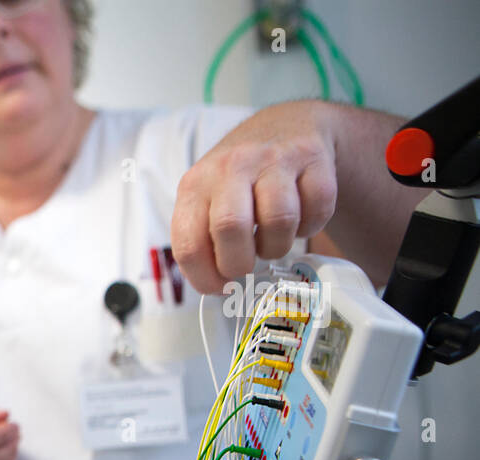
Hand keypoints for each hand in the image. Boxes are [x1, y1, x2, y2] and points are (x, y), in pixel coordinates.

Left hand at [171, 102, 338, 293]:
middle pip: (230, 228)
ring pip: (279, 221)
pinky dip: (310, 226)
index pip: (189, 244)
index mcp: (196, 184)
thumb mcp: (206, 199)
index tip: (218, 286)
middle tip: (245, 266)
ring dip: (276, 246)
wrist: (285, 126)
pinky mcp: (313, 158)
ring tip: (270, 239)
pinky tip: (299, 219)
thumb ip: (201, 238)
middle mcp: (232, 166)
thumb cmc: (239, 178)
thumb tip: (212, 283)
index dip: (204, 277)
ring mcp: (274, 159)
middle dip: (239, 263)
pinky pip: (317, 209)